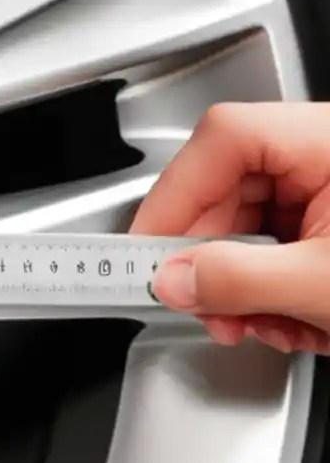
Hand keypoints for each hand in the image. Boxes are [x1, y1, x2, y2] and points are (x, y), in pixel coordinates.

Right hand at [131, 102, 329, 352]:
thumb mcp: (325, 283)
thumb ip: (239, 281)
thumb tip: (173, 279)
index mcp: (327, 139)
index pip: (222, 140)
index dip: (174, 195)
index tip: (150, 250)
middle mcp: (326, 150)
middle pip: (227, 188)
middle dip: (210, 260)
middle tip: (205, 306)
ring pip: (248, 222)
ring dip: (240, 284)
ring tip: (261, 324)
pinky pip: (277, 242)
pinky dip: (270, 286)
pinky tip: (289, 317)